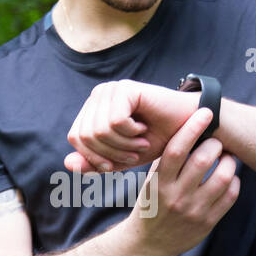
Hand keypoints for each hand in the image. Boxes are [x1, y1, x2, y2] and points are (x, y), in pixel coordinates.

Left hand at [64, 79, 198, 172]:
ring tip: (140, 144)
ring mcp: (111, 89)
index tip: (115, 166)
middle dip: (109, 154)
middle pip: (84, 135)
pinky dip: (130, 134)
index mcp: (93, 109)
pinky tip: (143, 130)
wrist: (188, 129)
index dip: (93, 158)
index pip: (75, 137)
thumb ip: (95, 163)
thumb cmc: (156, 141)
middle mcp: (99, 95)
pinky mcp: (125, 89)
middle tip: (133, 155)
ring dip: (123, 146)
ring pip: (99, 130)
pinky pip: (115, 121)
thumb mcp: (121, 159)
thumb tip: (67, 163)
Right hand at [123, 104, 239, 255]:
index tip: (206, 112)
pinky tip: (228, 177)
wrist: (147, 244)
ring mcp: (193, 212)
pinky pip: (230, 196)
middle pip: (202, 160)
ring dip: (228, 162)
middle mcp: (175, 197)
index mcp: (158, 183)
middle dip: (214, 144)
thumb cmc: (150, 205)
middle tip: (216, 141)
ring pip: (222, 178)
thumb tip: (188, 129)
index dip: (192, 127)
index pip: (176, 150)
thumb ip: (167, 161)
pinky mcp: (207, 223)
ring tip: (226, 158)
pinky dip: (233, 181)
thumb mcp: (150, 182)